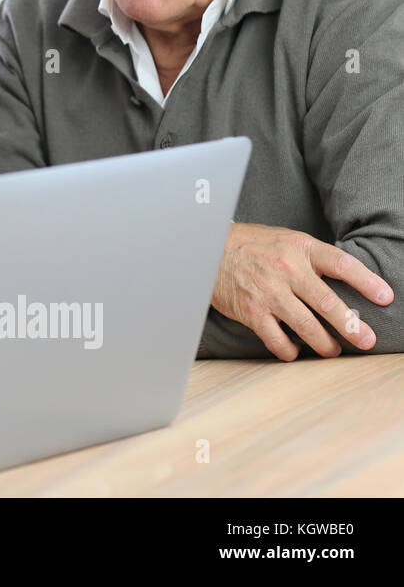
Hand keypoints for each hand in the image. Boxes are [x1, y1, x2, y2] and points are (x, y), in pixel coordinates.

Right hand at [213, 223, 393, 360]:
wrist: (207, 249)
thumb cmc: (252, 246)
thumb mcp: (286, 241)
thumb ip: (312, 259)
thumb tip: (345, 284)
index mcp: (300, 248)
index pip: (341, 264)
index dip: (367, 281)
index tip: (385, 297)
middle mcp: (286, 269)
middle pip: (327, 302)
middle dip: (351, 325)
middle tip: (366, 340)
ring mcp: (268, 292)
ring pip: (305, 326)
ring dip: (324, 344)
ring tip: (333, 351)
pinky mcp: (251, 311)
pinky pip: (276, 339)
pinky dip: (289, 350)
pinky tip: (294, 351)